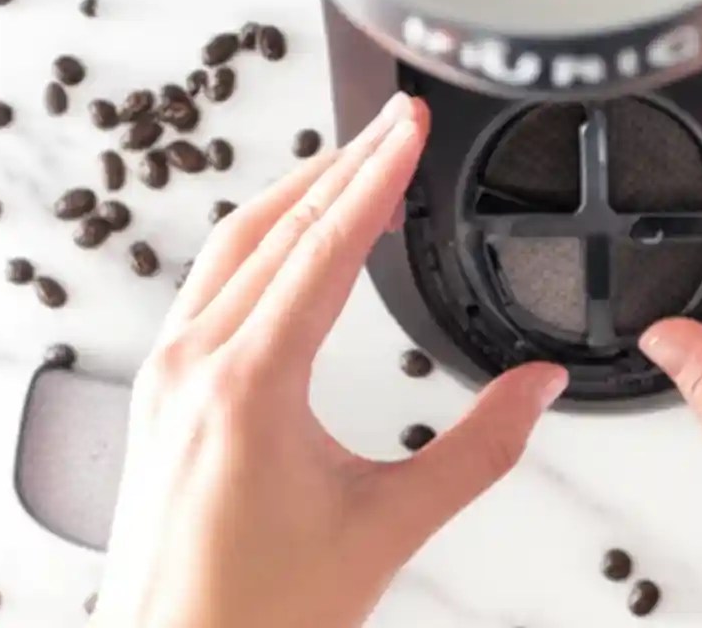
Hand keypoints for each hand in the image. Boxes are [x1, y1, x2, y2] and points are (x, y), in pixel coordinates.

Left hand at [92, 93, 567, 627]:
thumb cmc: (256, 612)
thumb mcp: (390, 526)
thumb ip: (480, 449)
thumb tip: (538, 388)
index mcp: (248, 383)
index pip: (324, 246)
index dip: (377, 175)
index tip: (407, 125)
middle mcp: (194, 364)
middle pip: (273, 227)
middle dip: (341, 164)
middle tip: (394, 122)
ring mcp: (167, 375)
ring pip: (231, 249)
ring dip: (296, 197)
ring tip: (354, 163)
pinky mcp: (163, 393)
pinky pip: (210, 285)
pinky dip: (261, 244)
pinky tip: (293, 244)